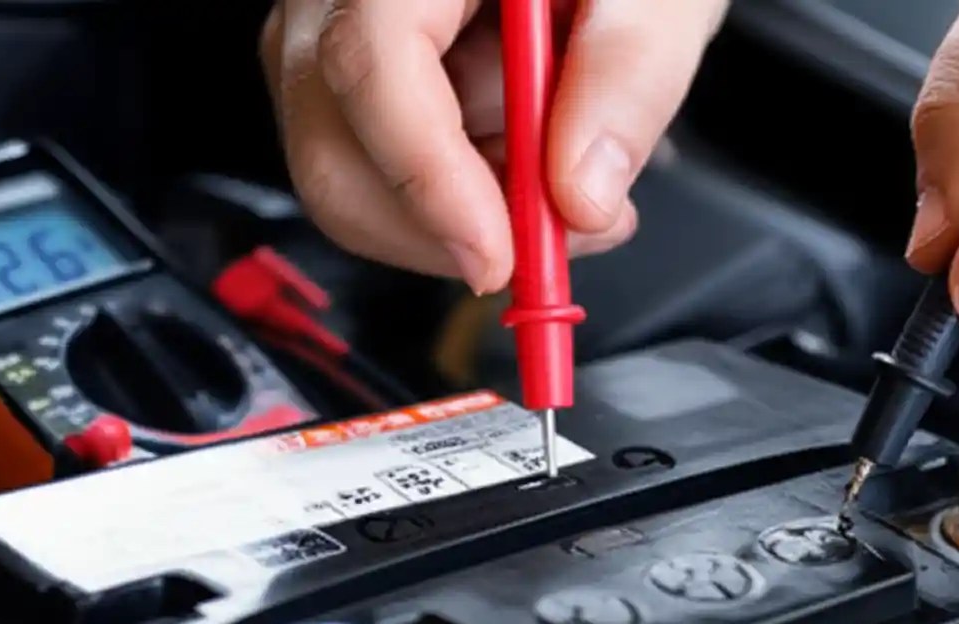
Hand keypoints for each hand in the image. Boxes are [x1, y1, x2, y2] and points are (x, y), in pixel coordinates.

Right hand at [259, 0, 727, 294]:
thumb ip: (627, 74)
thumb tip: (580, 196)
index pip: (370, 61)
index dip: (428, 178)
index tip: (498, 255)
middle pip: (332, 141)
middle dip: (443, 225)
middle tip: (557, 234)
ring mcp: (331, 32)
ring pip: (346, 172)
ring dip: (455, 214)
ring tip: (562, 175)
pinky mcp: (353, 75)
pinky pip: (369, 167)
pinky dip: (452, 197)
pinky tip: (524, 157)